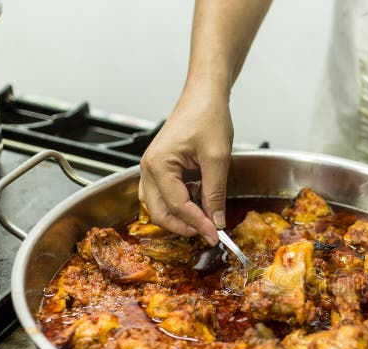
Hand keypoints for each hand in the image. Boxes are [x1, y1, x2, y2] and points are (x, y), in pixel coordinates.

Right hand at [139, 87, 232, 245]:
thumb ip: (215, 193)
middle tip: (209, 232)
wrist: (205, 96)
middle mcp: (149, 168)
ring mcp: (152, 168)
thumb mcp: (217, 159)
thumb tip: (216, 220)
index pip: (177, 206)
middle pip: (159, 212)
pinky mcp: (160, 167)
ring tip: (204, 218)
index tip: (216, 235)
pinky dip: (178, 204)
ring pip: (158, 206)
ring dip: (179, 217)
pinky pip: (163, 195)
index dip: (198, 224)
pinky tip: (198, 200)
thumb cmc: (208, 116)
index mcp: (159, 165)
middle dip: (184, 226)